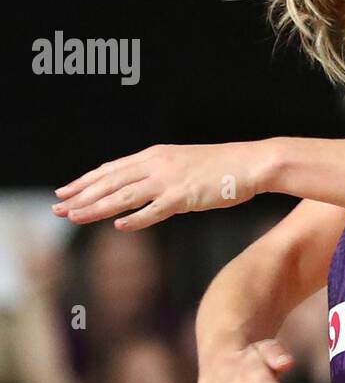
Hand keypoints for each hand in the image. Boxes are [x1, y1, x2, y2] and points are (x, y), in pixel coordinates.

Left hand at [52, 141, 269, 229]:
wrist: (251, 163)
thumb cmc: (221, 167)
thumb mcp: (183, 164)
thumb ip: (160, 175)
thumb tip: (141, 191)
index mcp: (154, 156)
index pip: (111, 170)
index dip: (85, 181)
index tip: (64, 192)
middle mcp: (156, 165)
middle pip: (110, 182)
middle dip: (81, 196)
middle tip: (56, 208)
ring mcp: (170, 181)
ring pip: (124, 196)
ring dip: (96, 207)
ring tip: (74, 217)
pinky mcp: (185, 197)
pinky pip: (155, 210)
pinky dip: (136, 219)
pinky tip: (118, 226)